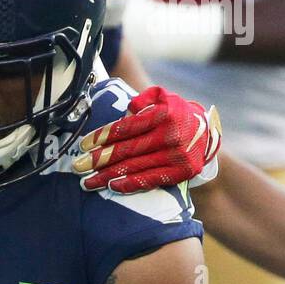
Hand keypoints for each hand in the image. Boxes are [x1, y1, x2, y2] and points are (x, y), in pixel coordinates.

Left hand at [75, 86, 220, 193]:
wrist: (207, 133)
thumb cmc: (174, 113)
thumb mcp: (161, 97)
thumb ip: (141, 100)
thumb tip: (125, 112)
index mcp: (163, 114)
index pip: (126, 128)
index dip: (102, 137)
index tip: (83, 145)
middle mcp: (170, 136)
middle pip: (127, 150)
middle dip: (99, 159)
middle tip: (78, 166)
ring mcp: (176, 156)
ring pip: (135, 167)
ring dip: (108, 176)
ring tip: (88, 182)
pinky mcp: (181, 172)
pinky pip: (151, 180)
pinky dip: (131, 184)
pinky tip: (113, 186)